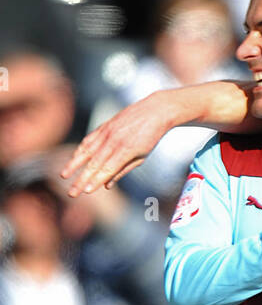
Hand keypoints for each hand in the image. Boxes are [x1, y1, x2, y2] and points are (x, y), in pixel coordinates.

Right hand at [60, 93, 177, 194]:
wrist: (154, 111)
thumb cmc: (150, 138)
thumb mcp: (141, 157)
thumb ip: (122, 170)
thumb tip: (106, 185)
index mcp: (126, 150)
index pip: (108, 169)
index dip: (96, 180)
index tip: (86, 192)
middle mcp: (114, 140)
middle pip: (94, 164)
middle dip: (81, 179)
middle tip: (72, 193)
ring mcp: (107, 132)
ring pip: (86, 150)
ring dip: (74, 165)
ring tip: (64, 176)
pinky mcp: (103, 126)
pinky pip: (88, 140)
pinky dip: (79, 150)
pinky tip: (73, 160)